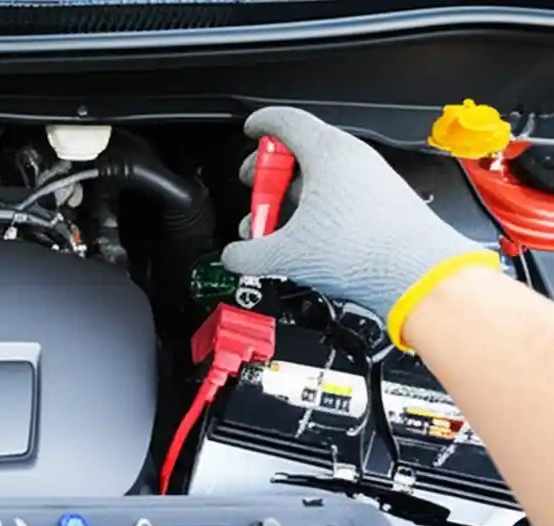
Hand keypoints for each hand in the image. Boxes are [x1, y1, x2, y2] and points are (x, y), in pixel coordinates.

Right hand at [221, 107, 497, 341]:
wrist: (418, 276)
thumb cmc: (365, 251)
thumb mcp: (287, 254)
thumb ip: (248, 254)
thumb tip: (235, 257)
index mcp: (327, 153)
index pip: (285, 121)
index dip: (260, 124)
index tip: (250, 132)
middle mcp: (352, 159)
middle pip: (299, 152)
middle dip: (269, 176)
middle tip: (256, 197)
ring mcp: (370, 180)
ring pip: (319, 178)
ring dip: (291, 201)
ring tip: (278, 232)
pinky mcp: (382, 204)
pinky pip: (339, 197)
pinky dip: (317, 212)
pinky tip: (308, 242)